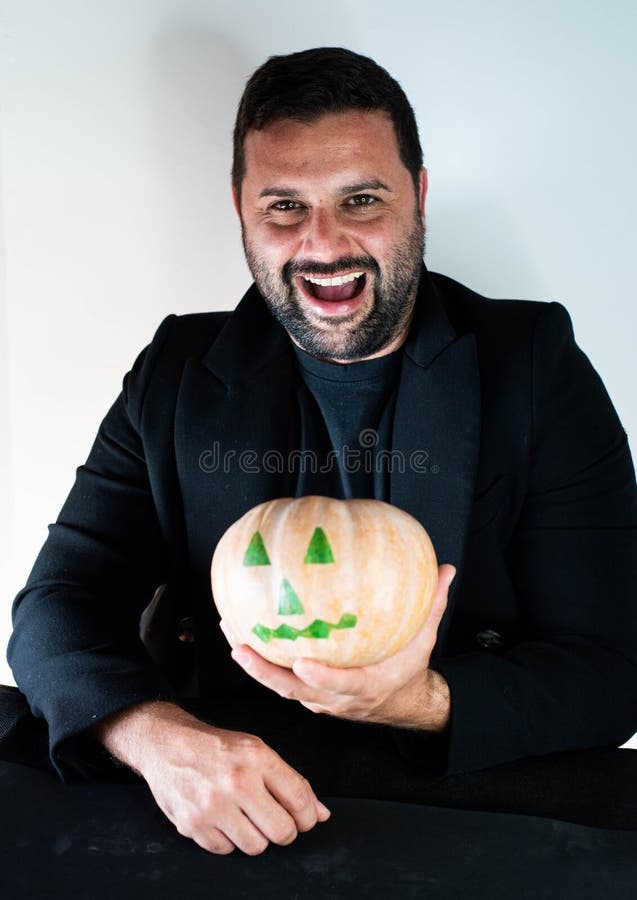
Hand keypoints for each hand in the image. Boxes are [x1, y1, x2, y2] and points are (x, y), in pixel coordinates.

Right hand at [94, 702, 329, 855]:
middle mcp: (236, 782)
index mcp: (257, 758)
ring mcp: (212, 806)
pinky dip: (229, 840)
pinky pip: (226, 850)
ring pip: (256, 846)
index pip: (299, 799)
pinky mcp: (192, 825)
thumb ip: (291, 781)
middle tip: (277, 822)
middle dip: (286, 831)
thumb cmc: (217, 748)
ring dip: (257, 837)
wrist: (166, 744)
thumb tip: (321, 814)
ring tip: (247, 817)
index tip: (306, 819)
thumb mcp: (257, 750)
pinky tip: (224, 820)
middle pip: (282, 831)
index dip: (309, 816)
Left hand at [221, 563, 455, 730]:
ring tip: (230, 631)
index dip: (321, 678)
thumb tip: (448, 569)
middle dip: (264, 672)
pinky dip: (258, 658)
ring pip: (279, 684)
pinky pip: (278, 677)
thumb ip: (433, 604)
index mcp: (365, 686)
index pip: (340, 685)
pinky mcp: (306, 692)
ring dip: (252, 662)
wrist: (397, 701)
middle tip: (241, 647)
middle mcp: (335, 698)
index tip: (303, 662)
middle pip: (293, 690)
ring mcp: (317, 698)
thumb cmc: (406, 666)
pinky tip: (241, 629)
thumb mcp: (424, 637)